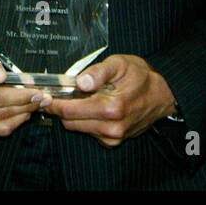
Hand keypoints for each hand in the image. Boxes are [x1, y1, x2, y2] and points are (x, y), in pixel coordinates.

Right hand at [0, 44, 42, 138]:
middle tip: (43, 99)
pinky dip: (11, 122)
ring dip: (21, 117)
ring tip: (34, 105)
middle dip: (25, 106)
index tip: (37, 92)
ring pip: (0, 127)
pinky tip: (19, 111)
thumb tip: (1, 76)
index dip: (19, 96)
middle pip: (0, 114)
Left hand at [42, 54, 176, 146]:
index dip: (52, 103)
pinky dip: (84, 120)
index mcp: (112, 108)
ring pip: (77, 128)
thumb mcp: (119, 64)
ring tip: (80, 96)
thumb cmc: (140, 76)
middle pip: (69, 122)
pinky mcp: (113, 141)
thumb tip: (80, 82)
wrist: (162, 94)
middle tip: (60, 92)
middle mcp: (111, 127)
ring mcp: (113, 137)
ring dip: (73, 113)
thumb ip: (98, 72)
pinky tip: (92, 106)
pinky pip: (88, 131)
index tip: (43, 95)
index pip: (69, 111)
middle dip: (61, 107)